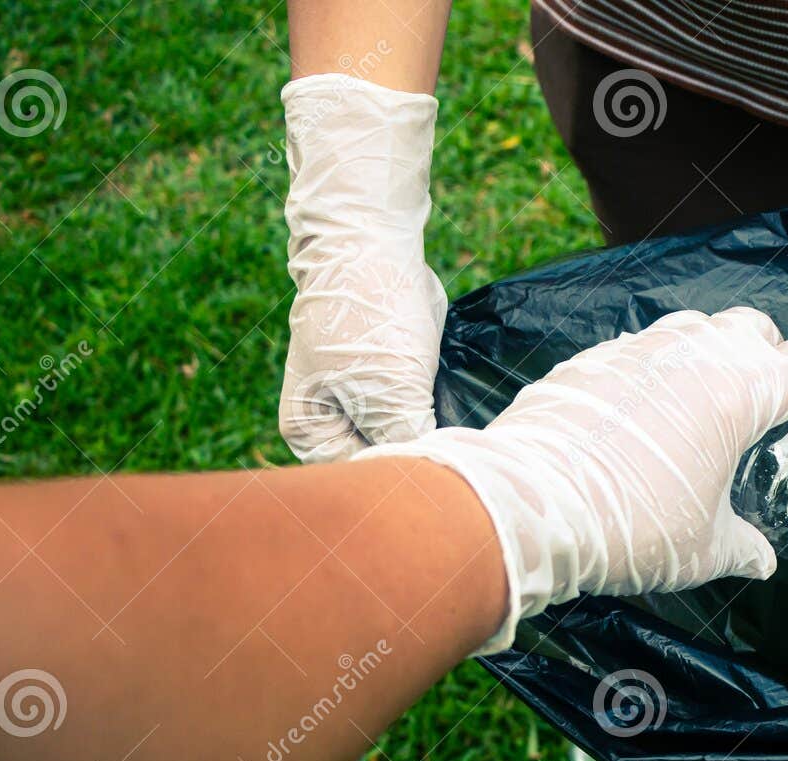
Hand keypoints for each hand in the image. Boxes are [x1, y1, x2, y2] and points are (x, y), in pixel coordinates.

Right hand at [280, 75, 445, 462]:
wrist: (373, 246)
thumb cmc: (370, 317)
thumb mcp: (388, 387)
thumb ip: (406, 440)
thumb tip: (437, 480)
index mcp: (310, 433)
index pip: (360, 483)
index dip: (402, 487)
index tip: (446, 484)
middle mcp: (333, 426)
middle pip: (384, 466)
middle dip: (421, 467)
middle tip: (469, 468)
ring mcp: (364, 407)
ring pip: (408, 443)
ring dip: (439, 446)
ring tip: (477, 450)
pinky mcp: (395, 387)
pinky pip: (423, 419)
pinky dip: (445, 423)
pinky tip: (476, 429)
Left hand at [359, 308, 787, 652]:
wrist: (534, 504)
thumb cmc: (636, 527)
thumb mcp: (704, 549)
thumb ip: (742, 547)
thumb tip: (761, 560)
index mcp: (743, 391)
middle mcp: (694, 355)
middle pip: (752, 328)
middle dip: (773, 350)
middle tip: (777, 381)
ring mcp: (638, 349)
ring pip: (693, 327)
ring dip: (713, 347)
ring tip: (713, 380)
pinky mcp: (591, 359)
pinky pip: (639, 348)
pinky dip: (657, 364)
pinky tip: (650, 396)